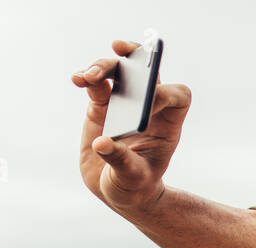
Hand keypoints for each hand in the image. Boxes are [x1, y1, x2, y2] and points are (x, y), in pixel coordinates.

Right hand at [72, 39, 192, 213]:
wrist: (117, 190)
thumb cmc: (135, 186)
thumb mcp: (131, 178)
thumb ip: (121, 162)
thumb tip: (102, 143)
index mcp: (167, 126)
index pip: (177, 97)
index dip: (166, 92)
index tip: (148, 100)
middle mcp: (147, 109)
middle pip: (147, 73)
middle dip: (136, 57)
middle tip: (120, 50)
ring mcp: (124, 105)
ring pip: (119, 72)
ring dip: (104, 66)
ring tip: (89, 77)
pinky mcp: (101, 107)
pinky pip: (96, 84)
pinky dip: (87, 78)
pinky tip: (78, 79)